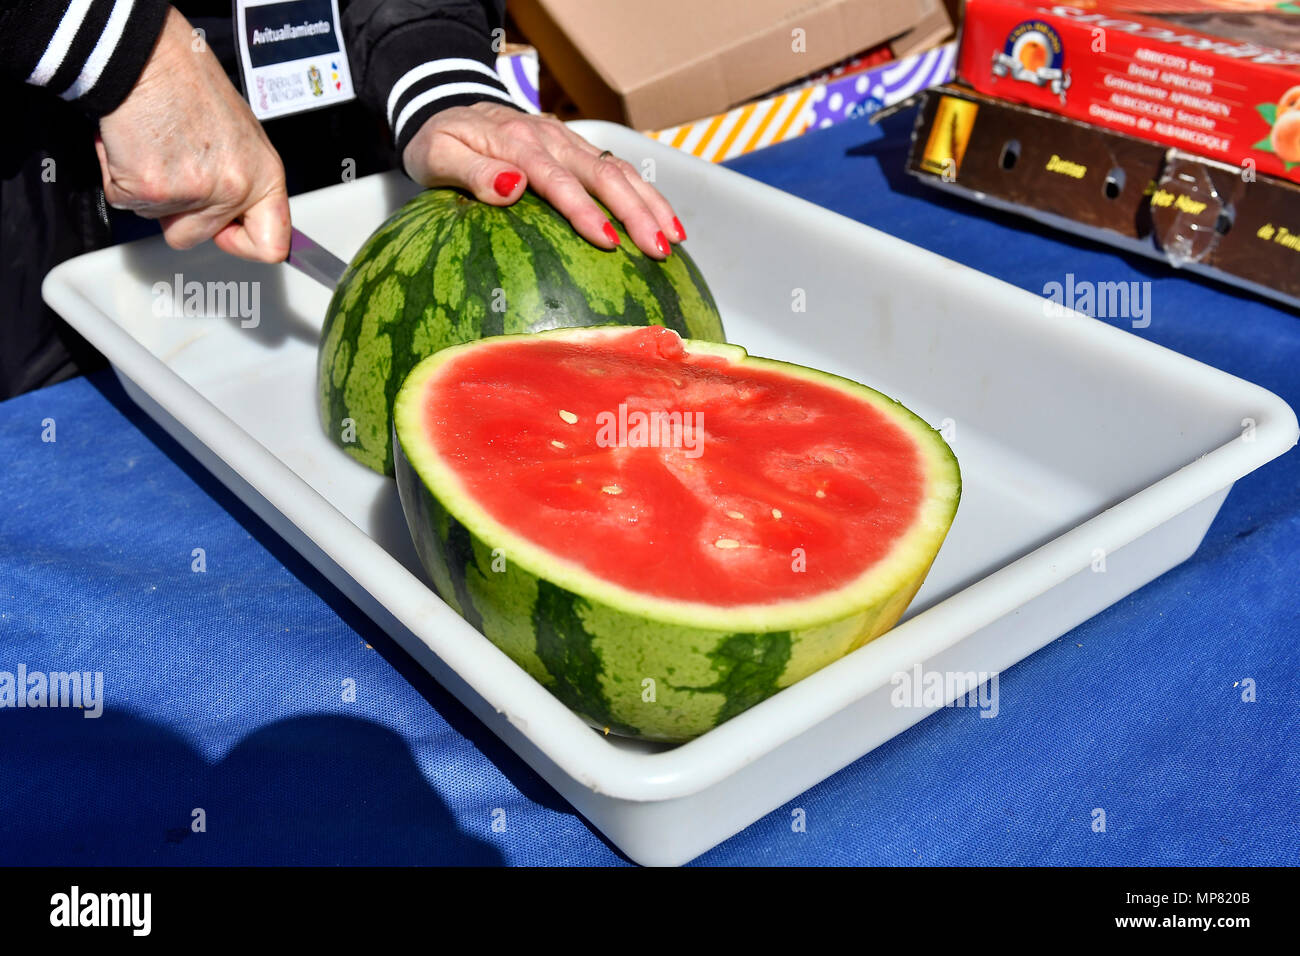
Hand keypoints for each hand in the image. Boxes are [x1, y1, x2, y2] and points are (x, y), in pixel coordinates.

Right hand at [95, 7, 289, 261]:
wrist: (147, 57)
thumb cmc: (189, 85)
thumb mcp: (240, 136)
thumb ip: (241, 180)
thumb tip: (235, 213)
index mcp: (264, 176)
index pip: (271, 245)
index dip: (243, 244)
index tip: (228, 233)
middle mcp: (234, 189)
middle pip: (195, 237)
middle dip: (177, 211)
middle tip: (174, 165)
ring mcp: (193, 193)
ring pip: (157, 219)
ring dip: (148, 190)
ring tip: (156, 146)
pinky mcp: (151, 190)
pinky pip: (125, 202)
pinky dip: (119, 175)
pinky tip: (133, 144)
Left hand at [402, 102, 686, 258]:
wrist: (445, 105)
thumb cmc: (437, 140)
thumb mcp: (437, 156)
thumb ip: (471, 172)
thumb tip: (512, 186)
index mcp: (518, 142)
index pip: (559, 180)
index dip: (586, 212)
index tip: (610, 242)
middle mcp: (550, 137)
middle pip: (603, 173)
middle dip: (636, 212)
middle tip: (657, 249)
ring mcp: (567, 140)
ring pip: (619, 168)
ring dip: (650, 203)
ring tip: (673, 239)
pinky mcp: (576, 148)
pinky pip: (617, 168)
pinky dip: (645, 193)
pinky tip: (663, 220)